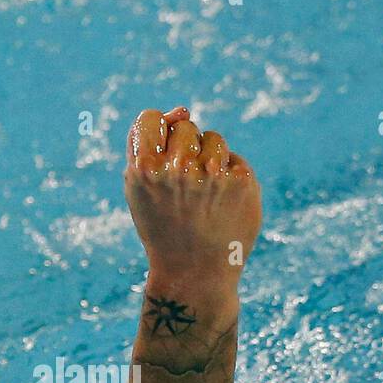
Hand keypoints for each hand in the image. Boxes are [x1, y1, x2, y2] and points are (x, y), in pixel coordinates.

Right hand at [123, 106, 261, 279]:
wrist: (195, 274)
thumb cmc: (163, 226)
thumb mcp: (139, 188)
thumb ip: (147, 144)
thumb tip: (182, 108)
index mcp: (144, 169)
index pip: (150, 118)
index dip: (157, 136)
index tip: (161, 158)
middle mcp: (178, 169)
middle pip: (185, 126)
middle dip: (186, 151)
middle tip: (184, 191)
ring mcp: (213, 174)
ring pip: (213, 138)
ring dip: (210, 161)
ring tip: (204, 198)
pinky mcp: (242, 181)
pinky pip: (234, 160)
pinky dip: (229, 179)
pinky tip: (223, 205)